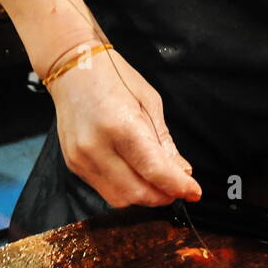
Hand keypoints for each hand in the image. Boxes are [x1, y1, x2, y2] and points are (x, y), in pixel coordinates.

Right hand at [49, 46, 202, 207]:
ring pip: (119, 198)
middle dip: (162, 196)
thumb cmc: (115, 77)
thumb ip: (164, 141)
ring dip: (144, 197)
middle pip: (136, 192)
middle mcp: (97, 147)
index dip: (177, 186)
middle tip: (179, 188)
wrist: (73, 69)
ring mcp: (81, 159)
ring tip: (159, 183)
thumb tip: (182, 171)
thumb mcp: (149, 101)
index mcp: (121, 126)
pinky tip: (136, 175)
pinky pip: (104, 189)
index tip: (194, 192)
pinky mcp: (73, 165)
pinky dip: (125, 188)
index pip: (154, 170)